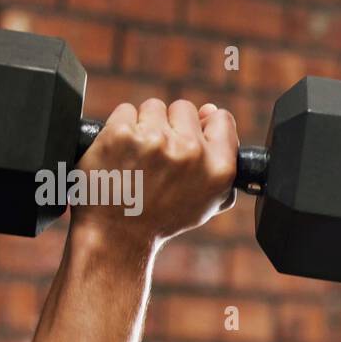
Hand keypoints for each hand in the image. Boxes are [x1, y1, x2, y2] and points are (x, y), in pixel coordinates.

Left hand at [71, 98, 238, 246]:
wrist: (119, 233)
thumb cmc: (163, 218)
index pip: (221, 119)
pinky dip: (120, 128)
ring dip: (144, 125)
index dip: (205, 125)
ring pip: (153, 107)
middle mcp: (191, 152)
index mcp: (218, 168)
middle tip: (159, 156)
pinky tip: (121, 153)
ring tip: (138, 157)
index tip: (191, 137)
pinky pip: (125, 111)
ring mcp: (155, 140)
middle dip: (171, 126)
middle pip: (184, 108)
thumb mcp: (207, 200)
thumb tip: (212, 112)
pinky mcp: (122, 133)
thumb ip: (221, 158)